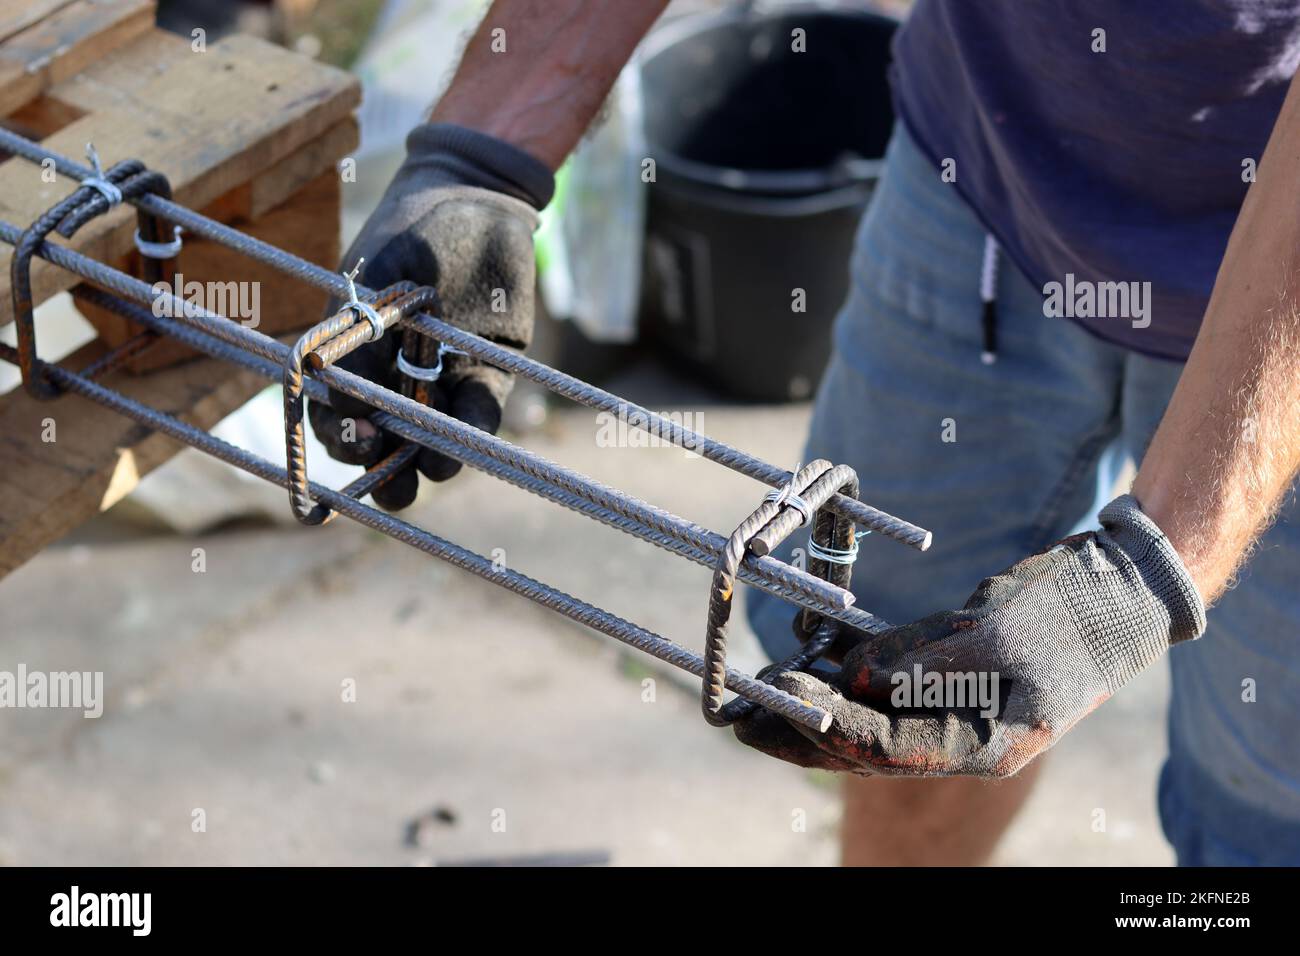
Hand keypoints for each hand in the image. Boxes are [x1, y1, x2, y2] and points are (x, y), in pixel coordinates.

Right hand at [308, 124, 553, 508]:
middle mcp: (392, 376)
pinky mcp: (487, 375)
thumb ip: (367, 332)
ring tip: (435, 466)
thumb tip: (345, 396)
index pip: (334, 412)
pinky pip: (479, 414)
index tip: (357, 437)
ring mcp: (440, 380)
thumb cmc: (416, 227)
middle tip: (390, 472)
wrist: (479, 197)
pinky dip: (475, 428)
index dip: (341, 435)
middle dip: (382, 468)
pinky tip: (471, 433)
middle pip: (379, 442)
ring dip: (429, 460)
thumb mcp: (385, 272)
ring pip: (429, 441)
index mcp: (351, 355)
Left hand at [735, 495, 1205, 776]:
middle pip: (864, 746)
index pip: (885, 748)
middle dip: (800, 733)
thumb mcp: (1000, 635)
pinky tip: (805, 652)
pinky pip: (885, 681)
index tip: (776, 698)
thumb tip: (856, 677)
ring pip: (866, 716)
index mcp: (982, 745)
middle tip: (740, 720)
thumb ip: (926, 663)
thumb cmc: (1072, 615)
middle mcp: (962, 735)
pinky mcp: (948, 673)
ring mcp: (955, 706)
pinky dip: (844, 670)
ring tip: (755, 695)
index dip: (824, 725)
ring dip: (812, 705)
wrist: (1119, 592)